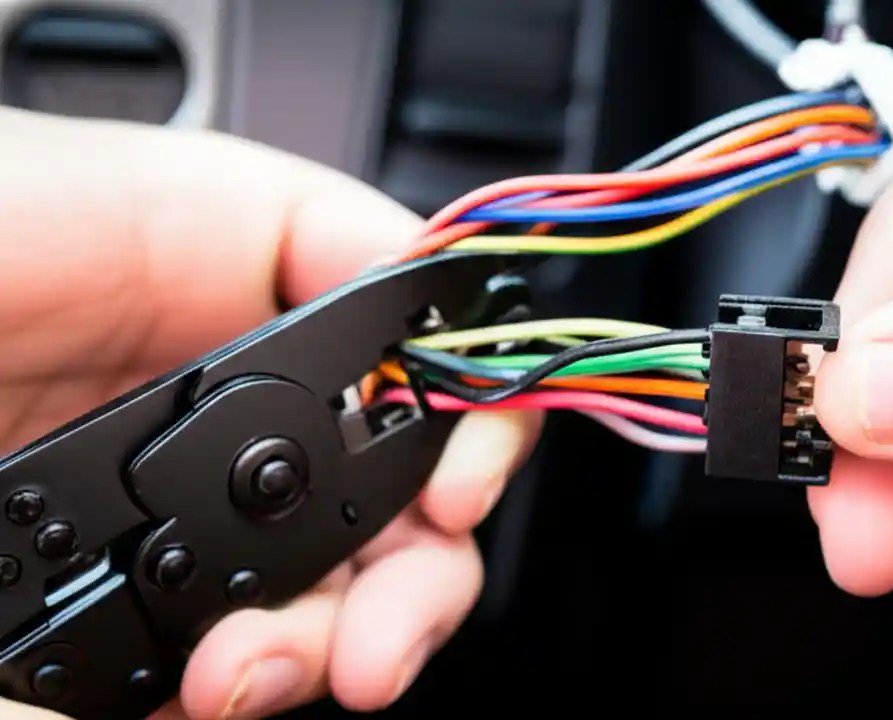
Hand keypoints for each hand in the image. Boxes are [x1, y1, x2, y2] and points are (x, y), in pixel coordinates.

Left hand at [0, 109, 539, 717]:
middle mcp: (194, 388)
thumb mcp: (73, 194)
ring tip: (248, 680)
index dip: (463, 399)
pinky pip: (209, 648)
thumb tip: (386, 320)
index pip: (396, 318)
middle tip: (380, 641)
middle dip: (411, 568)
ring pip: (311, 584)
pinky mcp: (95, 595)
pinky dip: (228, 684)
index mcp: (204, 265)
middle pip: (381, 479)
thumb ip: (253, 232)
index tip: (460, 483)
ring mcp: (149, 501)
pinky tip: (188, 693)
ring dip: (319, 644)